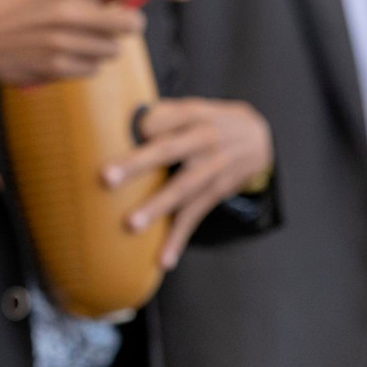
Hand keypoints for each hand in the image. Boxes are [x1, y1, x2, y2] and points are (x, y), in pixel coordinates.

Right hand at [0, 0, 194, 87]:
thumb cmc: (15, 7)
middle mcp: (69, 13)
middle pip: (130, 25)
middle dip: (127, 26)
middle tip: (107, 22)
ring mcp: (64, 43)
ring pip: (114, 52)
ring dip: (104, 47)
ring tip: (72, 39)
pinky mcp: (57, 69)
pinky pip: (94, 70)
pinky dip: (85, 65)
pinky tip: (60, 55)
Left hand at [104, 98, 272, 270]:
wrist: (259, 139)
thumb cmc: (210, 121)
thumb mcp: (194, 106)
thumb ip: (163, 113)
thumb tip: (126, 123)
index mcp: (196, 114)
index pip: (170, 116)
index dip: (149, 123)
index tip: (132, 130)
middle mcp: (206, 141)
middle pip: (169, 150)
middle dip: (138, 164)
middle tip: (107, 177)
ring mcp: (213, 169)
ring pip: (183, 188)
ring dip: (157, 207)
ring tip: (131, 224)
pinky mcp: (216, 193)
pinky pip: (195, 216)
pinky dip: (179, 238)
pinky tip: (163, 260)